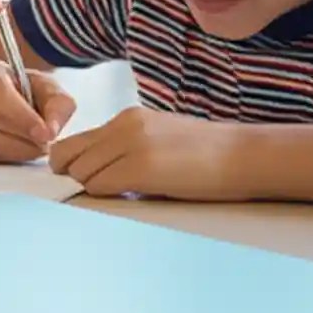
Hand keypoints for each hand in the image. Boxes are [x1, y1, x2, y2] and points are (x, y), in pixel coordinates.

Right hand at [0, 58, 75, 162]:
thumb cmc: (9, 87)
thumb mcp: (36, 82)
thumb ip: (55, 100)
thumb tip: (52, 132)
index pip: (2, 98)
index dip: (26, 118)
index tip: (47, 135)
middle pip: (5, 128)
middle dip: (34, 138)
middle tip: (46, 136)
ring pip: (0, 149)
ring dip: (25, 150)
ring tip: (32, 139)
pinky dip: (11, 156)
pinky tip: (13, 143)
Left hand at [49, 107, 250, 199]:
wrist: (243, 156)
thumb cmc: (207, 156)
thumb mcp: (158, 139)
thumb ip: (125, 149)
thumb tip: (93, 174)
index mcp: (128, 118)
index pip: (75, 141)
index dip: (72, 164)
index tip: (83, 178)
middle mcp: (124, 126)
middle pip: (68, 155)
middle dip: (75, 177)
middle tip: (101, 190)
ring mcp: (131, 145)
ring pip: (81, 173)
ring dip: (94, 188)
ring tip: (124, 192)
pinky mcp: (141, 168)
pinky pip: (100, 186)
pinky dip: (107, 195)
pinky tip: (133, 195)